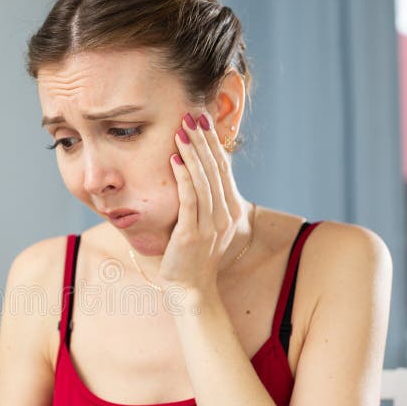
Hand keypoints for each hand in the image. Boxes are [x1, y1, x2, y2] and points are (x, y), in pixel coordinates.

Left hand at [158, 111, 243, 291]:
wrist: (192, 288)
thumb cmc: (193, 256)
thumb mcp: (206, 225)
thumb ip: (206, 201)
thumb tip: (197, 174)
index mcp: (231, 210)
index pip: (223, 169)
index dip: (213, 144)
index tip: (202, 122)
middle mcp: (225, 215)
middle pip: (214, 170)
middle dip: (202, 141)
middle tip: (191, 117)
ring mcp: (211, 225)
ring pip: (203, 180)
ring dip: (192, 153)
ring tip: (182, 130)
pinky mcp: (193, 234)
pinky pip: (190, 199)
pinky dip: (183, 177)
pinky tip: (175, 159)